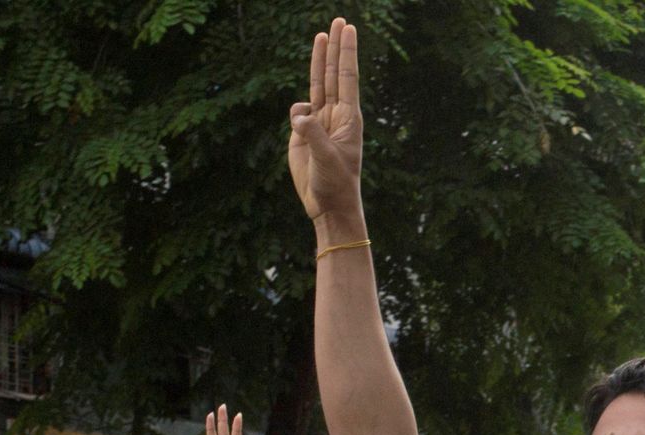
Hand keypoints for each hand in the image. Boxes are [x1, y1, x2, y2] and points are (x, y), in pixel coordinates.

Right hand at [289, 19, 364, 229]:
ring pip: (317, 84)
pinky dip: (296, 112)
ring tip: (321, 36)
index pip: (346, 77)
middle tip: (339, 20)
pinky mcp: (304, 133)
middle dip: (335, 47)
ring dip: (319, 61)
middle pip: (334, 73)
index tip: (348, 29)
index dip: (346, 52)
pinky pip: (297, 111)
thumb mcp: (326, 159)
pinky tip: (299, 127)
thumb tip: (298, 114)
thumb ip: (312, 134)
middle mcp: (335, 115)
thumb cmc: (336, 183)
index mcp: (348, 118)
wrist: (328, 205)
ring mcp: (319, 122)